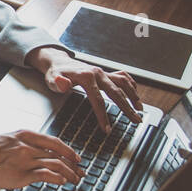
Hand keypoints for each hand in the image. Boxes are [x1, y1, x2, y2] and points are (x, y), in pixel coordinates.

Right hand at [0, 129, 85, 188]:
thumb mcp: (4, 140)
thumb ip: (20, 146)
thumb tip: (31, 155)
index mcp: (24, 135)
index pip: (54, 142)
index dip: (68, 150)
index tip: (75, 157)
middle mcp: (27, 145)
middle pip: (58, 154)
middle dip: (73, 164)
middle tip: (80, 171)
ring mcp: (25, 159)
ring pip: (56, 165)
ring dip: (69, 173)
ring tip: (75, 180)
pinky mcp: (21, 174)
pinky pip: (46, 175)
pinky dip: (58, 179)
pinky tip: (62, 182)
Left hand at [24, 45, 143, 132]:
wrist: (59, 61)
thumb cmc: (55, 73)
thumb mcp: (51, 79)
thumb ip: (58, 83)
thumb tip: (63, 83)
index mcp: (86, 77)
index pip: (98, 100)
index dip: (103, 115)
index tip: (107, 129)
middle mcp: (98, 73)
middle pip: (116, 93)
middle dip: (127, 108)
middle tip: (135, 121)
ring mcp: (103, 72)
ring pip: (123, 83)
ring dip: (134, 96)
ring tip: (140, 109)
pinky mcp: (105, 73)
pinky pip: (122, 77)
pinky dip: (131, 85)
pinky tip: (135, 95)